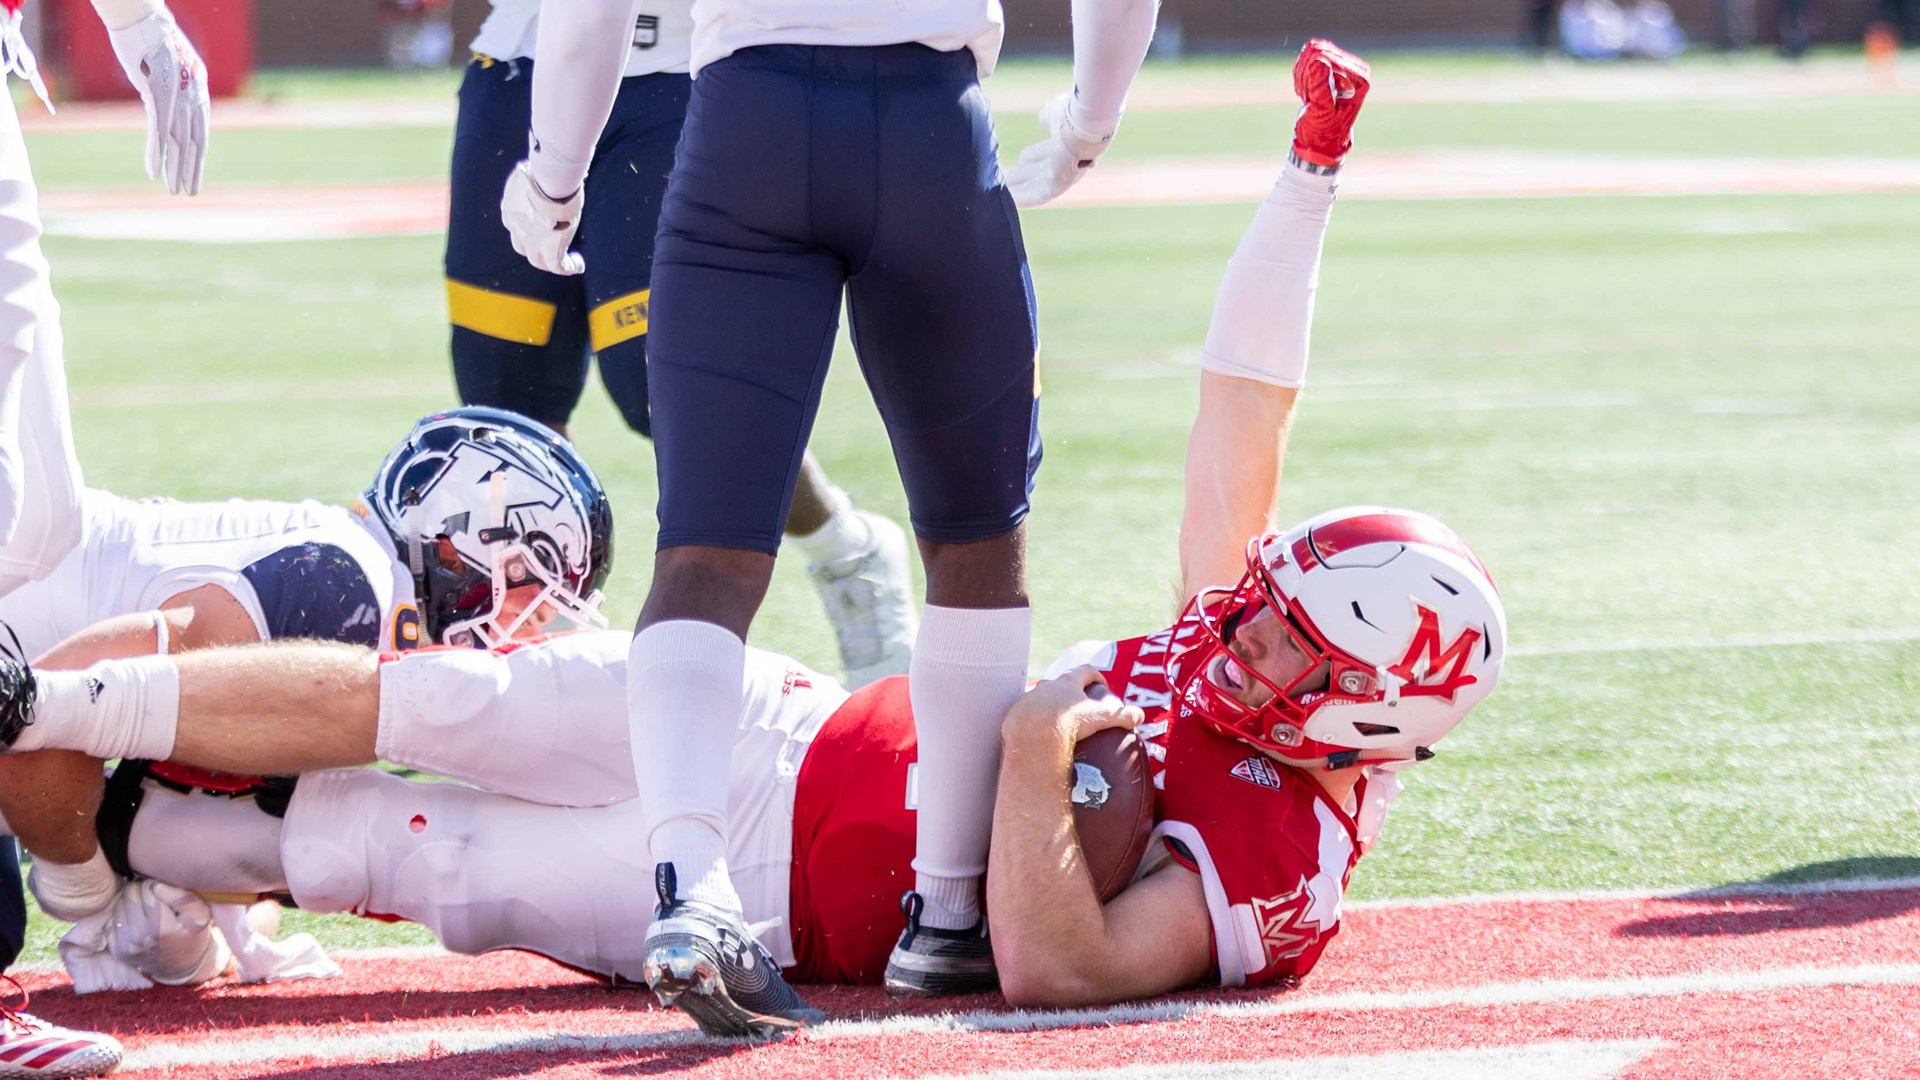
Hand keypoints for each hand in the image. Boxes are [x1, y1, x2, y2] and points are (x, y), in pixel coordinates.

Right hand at [107, 13, 208, 194]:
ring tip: (175, 190)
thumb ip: (175, 88)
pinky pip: (158, 130)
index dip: (199, 158)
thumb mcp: (171, 67)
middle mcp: (192, 97)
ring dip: (175, 168)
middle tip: (188, 193)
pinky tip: (154, 171)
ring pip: (179, 141)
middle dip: (191, 170)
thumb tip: (170, 106)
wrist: (144, 20)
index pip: (201, 133)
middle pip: (193, 142)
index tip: (195, 175)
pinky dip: (156, 153)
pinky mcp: (157, 95)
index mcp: (199, 93)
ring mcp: (176, 97)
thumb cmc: (154, 40)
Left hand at [109, 880, 231, 985]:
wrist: (183, 966)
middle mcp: (138, 937)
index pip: (148, 888)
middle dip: (142, 891)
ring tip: (149, 910)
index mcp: (160, 927)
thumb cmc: (193, 936)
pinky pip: (114, 920)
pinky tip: (139, 922)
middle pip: (130, 894)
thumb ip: (182, 897)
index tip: (168, 895)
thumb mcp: (201, 915)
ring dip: (132, 902)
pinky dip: (125, 916)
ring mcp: (125, 945)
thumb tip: (156, 886)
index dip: (158, 886)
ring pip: (120, 904)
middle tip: (157, 900)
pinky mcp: (117, 950)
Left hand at [501, 160, 585, 274]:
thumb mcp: (533, 169)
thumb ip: (536, 171)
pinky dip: (569, 267)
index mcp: (510, 209)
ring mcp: (532, 242)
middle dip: (534, 246)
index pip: (516, 223)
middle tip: (551, 243)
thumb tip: (545, 157)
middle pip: (522, 246)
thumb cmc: (543, 170)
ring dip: (551, 261)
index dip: (527, 224)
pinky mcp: (550, 250)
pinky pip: (558, 266)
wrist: (549, 182)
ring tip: (568, 259)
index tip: (541, 220)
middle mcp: (516, 228)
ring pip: (538, 260)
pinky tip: (578, 265)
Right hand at [1004, 93, 1117, 208]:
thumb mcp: (1056, 113)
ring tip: (1004, 189)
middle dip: (1023, 175)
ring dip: (1020, 186)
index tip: (1020, 161)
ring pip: (1036, 183)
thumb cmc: (1072, 117)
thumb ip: (1049, 117)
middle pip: (1040, 171)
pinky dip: (1024, 197)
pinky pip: (1038, 195)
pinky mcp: (1058, 185)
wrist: (1083, 127)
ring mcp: (1063, 175)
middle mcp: (1067, 163)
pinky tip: (1010, 199)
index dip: (1032, 157)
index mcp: (1068, 145)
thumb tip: (1043, 117)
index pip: (1046, 154)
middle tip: (1005, 179)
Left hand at [1004, 666, 1143, 746]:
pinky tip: (1038, 734)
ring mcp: (1030, 698)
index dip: (1095, 676)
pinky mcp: (1016, 713)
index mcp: (1068, 683)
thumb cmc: (1069, 723)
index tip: (1101, 685)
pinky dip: (1034, 721)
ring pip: (1041, 697)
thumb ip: (1121, 716)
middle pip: (1061, 683)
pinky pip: (1026, 714)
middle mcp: (1047, 686)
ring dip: (1049, 705)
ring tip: (1057, 721)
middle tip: (1079, 705)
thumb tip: (1139, 716)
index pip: (1085, 671)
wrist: (1034, 734)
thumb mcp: (1100, 718)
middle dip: (1070, 691)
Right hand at [1291, 39, 1370, 169]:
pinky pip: (1308, 55)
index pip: (1326, 58)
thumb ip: (1320, 88)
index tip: (1309, 97)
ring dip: (1303, 75)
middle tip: (1308, 97)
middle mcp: (1356, 69)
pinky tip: (1307, 90)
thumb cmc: (1323, 132)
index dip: (1310, 75)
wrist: (1320, 141)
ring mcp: (1344, 66)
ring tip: (1309, 96)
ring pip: (1312, 51)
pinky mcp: (1332, 65)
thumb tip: (1318, 61)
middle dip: (1306, 74)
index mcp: (1359, 79)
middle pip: (1319, 51)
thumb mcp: (1321, 113)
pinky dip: (1301, 73)